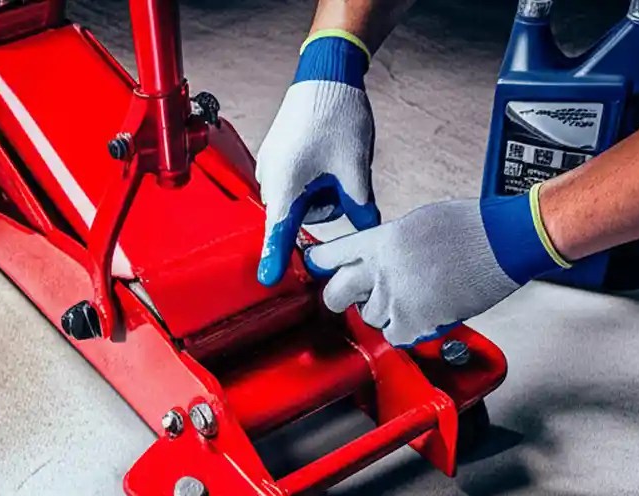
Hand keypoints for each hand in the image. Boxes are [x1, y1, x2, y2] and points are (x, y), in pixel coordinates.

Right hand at [256, 32, 381, 285]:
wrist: (325, 74)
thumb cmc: (336, 115)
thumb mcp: (355, 169)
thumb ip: (360, 208)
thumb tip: (369, 233)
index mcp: (287, 186)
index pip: (280, 233)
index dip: (276, 259)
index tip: (269, 279)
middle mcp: (272, 179)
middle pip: (299, 216)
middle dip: (325, 204)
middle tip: (342, 174)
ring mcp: (271, 166)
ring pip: (301, 199)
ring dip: (321, 190)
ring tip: (334, 159)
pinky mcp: (276, 157)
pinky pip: (296, 182)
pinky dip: (313, 177)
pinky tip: (325, 153)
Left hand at [304, 187, 573, 346]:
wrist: (502, 242)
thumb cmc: (471, 227)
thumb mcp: (417, 222)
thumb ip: (389, 242)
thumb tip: (378, 254)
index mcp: (379, 240)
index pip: (329, 256)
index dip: (319, 265)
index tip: (315, 270)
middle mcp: (380, 269)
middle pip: (335, 295)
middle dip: (342, 298)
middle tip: (357, 297)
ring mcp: (395, 298)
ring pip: (368, 319)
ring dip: (383, 314)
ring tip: (411, 300)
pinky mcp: (414, 322)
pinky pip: (394, 337)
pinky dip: (406, 332)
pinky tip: (423, 316)